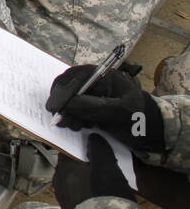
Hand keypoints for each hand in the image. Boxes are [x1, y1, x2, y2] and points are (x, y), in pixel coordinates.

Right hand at [46, 63, 164, 152]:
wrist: (154, 132)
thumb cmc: (141, 119)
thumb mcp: (119, 112)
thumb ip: (93, 107)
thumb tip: (67, 105)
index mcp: (104, 76)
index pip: (75, 78)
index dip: (62, 92)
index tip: (53, 108)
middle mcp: (95, 82)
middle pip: (68, 87)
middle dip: (63, 104)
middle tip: (62, 120)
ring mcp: (93, 94)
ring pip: (69, 99)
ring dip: (68, 113)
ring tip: (74, 126)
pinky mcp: (92, 106)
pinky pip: (75, 109)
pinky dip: (73, 118)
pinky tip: (80, 126)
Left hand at [53, 134, 135, 208]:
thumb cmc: (105, 192)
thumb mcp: (106, 165)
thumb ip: (98, 148)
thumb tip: (93, 136)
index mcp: (63, 168)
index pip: (67, 151)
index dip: (78, 147)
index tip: (90, 146)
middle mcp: (58, 182)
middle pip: (69, 167)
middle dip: (82, 165)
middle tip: (99, 164)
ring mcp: (62, 198)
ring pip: (72, 182)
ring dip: (83, 180)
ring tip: (100, 182)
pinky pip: (76, 196)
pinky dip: (85, 193)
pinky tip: (97, 196)